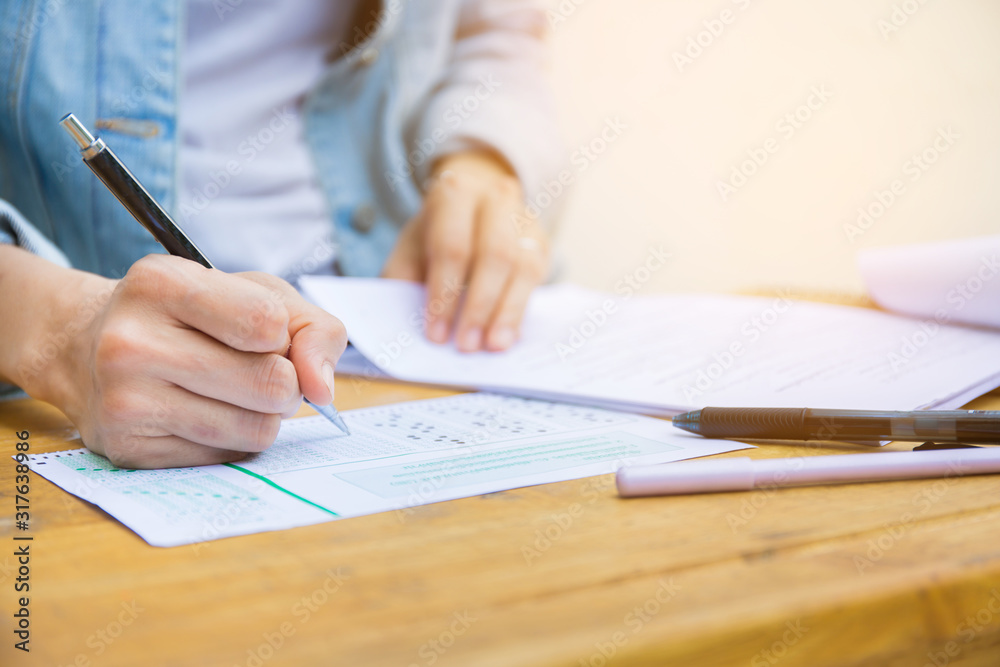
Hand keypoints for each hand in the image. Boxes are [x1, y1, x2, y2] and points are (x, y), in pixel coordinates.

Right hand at [46, 255, 346, 467]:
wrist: (89, 349)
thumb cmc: (192, 317)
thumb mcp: (254, 293)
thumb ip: (313, 328)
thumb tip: (323, 390)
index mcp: (161, 283)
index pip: (268, 323)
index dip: (284, 334)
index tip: (264, 332)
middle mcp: (131, 341)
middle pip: (271, 383)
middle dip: (286, 384)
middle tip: (261, 372)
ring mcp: (124, 400)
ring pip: (255, 428)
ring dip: (265, 415)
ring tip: (235, 393)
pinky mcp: (129, 449)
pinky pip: (228, 457)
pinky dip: (235, 440)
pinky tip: (205, 414)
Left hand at [381, 151, 549, 351]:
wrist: (475, 205)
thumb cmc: (437, 233)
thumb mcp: (411, 247)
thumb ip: (404, 280)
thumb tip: (407, 325)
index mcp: (455, 193)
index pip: (452, 246)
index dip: (444, 293)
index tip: (436, 334)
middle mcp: (496, 199)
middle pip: (495, 254)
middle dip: (480, 306)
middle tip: (466, 345)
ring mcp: (525, 219)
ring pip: (523, 267)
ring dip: (507, 312)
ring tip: (493, 346)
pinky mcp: (541, 243)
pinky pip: (537, 278)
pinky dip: (520, 310)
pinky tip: (508, 335)